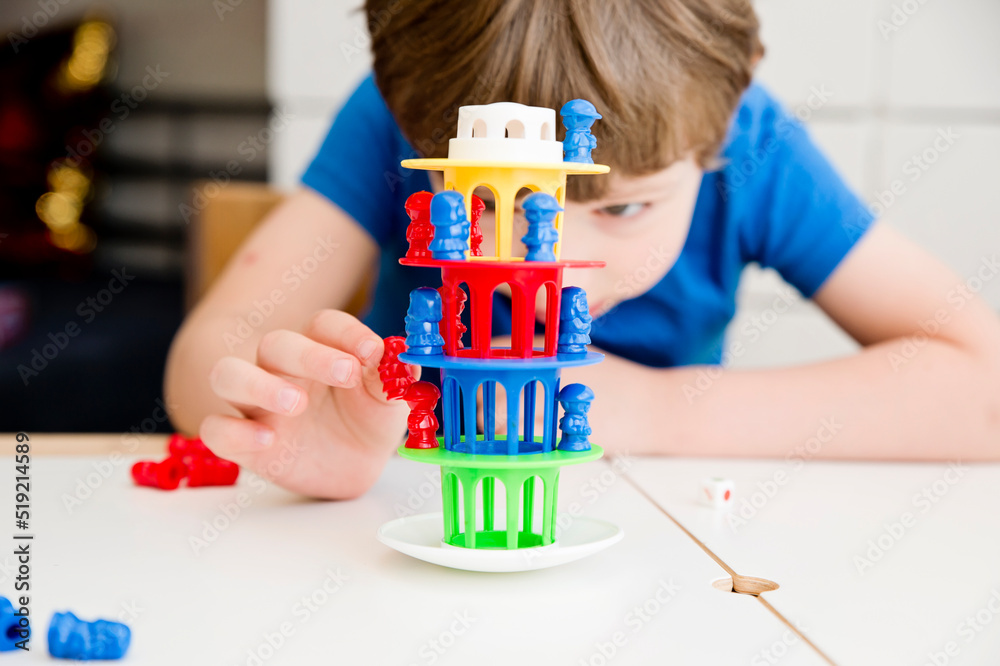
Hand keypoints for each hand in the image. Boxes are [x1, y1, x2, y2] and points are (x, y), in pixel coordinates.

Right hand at [199, 310, 416, 498]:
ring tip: (295, 403)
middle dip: (310, 356)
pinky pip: (216, 429)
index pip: (324, 325)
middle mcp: (282, 369)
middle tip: (346, 373)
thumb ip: (390, 379)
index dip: (347, 333)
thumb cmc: (366, 420)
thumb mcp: (387, 401)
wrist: (352, 467)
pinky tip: (267, 439)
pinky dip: (234, 432)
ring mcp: (256, 403)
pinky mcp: (241, 441)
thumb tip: (403, 360)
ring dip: (257, 383)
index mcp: (321, 349)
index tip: (374, 350)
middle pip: (277, 344)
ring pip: (229, 375)